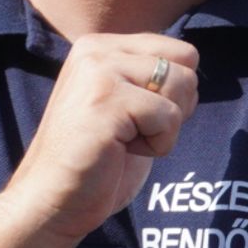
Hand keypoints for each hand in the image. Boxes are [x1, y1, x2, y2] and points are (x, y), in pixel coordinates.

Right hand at [0, 34, 200, 247]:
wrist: (52, 201)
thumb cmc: (97, 161)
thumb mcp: (127, 104)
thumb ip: (152, 77)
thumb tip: (195, 61)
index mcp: (101, 46)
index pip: (181, 51)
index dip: (176, 93)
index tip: (138, 116)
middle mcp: (96, 50)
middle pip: (187, 64)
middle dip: (175, 105)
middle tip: (133, 130)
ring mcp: (99, 72)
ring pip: (181, 86)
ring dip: (164, 127)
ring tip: (123, 140)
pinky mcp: (106, 100)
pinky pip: (169, 117)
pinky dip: (157, 145)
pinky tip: (120, 151)